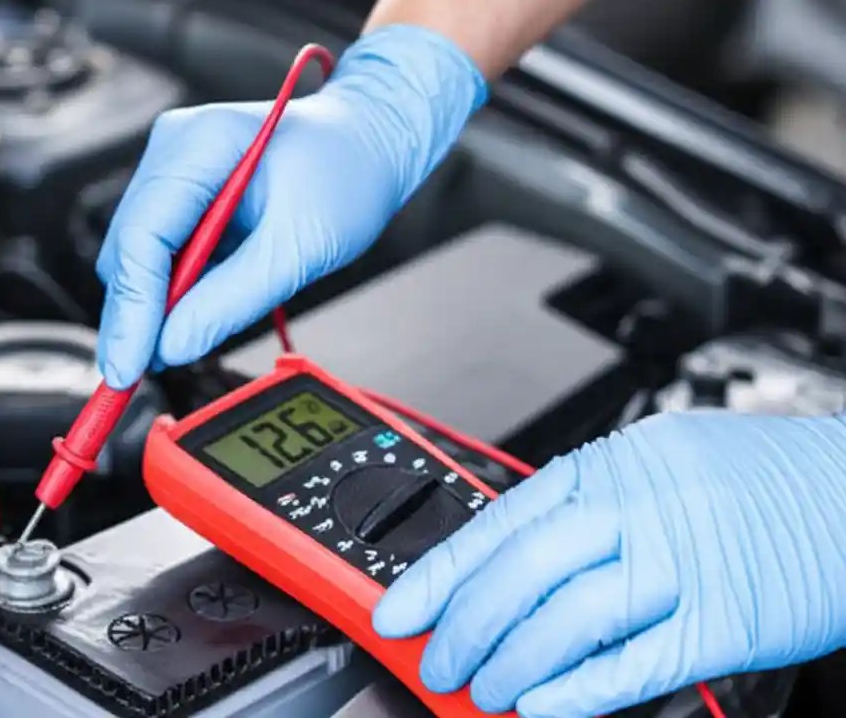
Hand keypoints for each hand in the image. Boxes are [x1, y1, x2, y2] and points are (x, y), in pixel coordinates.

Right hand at [95, 25, 486, 388]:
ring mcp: (175, 171)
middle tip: (140, 372)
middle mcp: (174, 151)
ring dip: (154, 305)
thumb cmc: (348, 172)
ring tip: (177, 343)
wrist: (370, 143)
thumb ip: (231, 300)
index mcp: (199, 145)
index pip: (141, 237)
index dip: (129, 310)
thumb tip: (174, 345)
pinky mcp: (184, 195)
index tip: (126, 365)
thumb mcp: (298, 248)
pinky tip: (193, 313)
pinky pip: (161, 253)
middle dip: (134, 314)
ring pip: (138, 256)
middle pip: (128, 249)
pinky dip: (173, 291)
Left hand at [373, 410, 845, 716]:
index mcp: (614, 466)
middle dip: (464, 627)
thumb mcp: (661, 464)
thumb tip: (509, 560)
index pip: (499, 522)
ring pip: (569, 619)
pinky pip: (635, 662)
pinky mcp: (726, 623)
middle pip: (522, 572)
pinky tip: (543, 704)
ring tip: (485, 691)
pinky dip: (579, 689)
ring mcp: (685, 565)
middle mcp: (642, 510)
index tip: (396, 611)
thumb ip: (588, 508)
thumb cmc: (760, 481)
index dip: (436, 575)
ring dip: (512, 664)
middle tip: (437, 663)